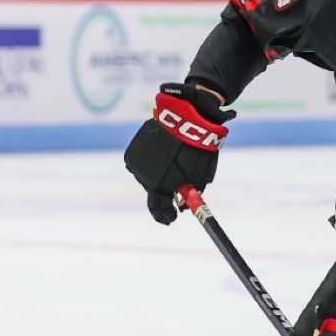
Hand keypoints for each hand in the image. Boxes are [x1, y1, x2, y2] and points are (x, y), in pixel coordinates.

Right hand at [123, 81, 235, 223]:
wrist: (184, 116)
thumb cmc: (197, 147)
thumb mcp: (200, 175)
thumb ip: (190, 193)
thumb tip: (184, 206)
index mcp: (159, 184)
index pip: (157, 208)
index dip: (164, 215)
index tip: (171, 218)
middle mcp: (144, 175)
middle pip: (154, 192)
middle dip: (165, 194)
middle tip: (177, 192)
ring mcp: (138, 161)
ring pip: (149, 176)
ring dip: (160, 176)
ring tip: (175, 164)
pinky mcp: (136, 148)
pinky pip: (145, 162)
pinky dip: (155, 163)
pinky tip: (166, 155)